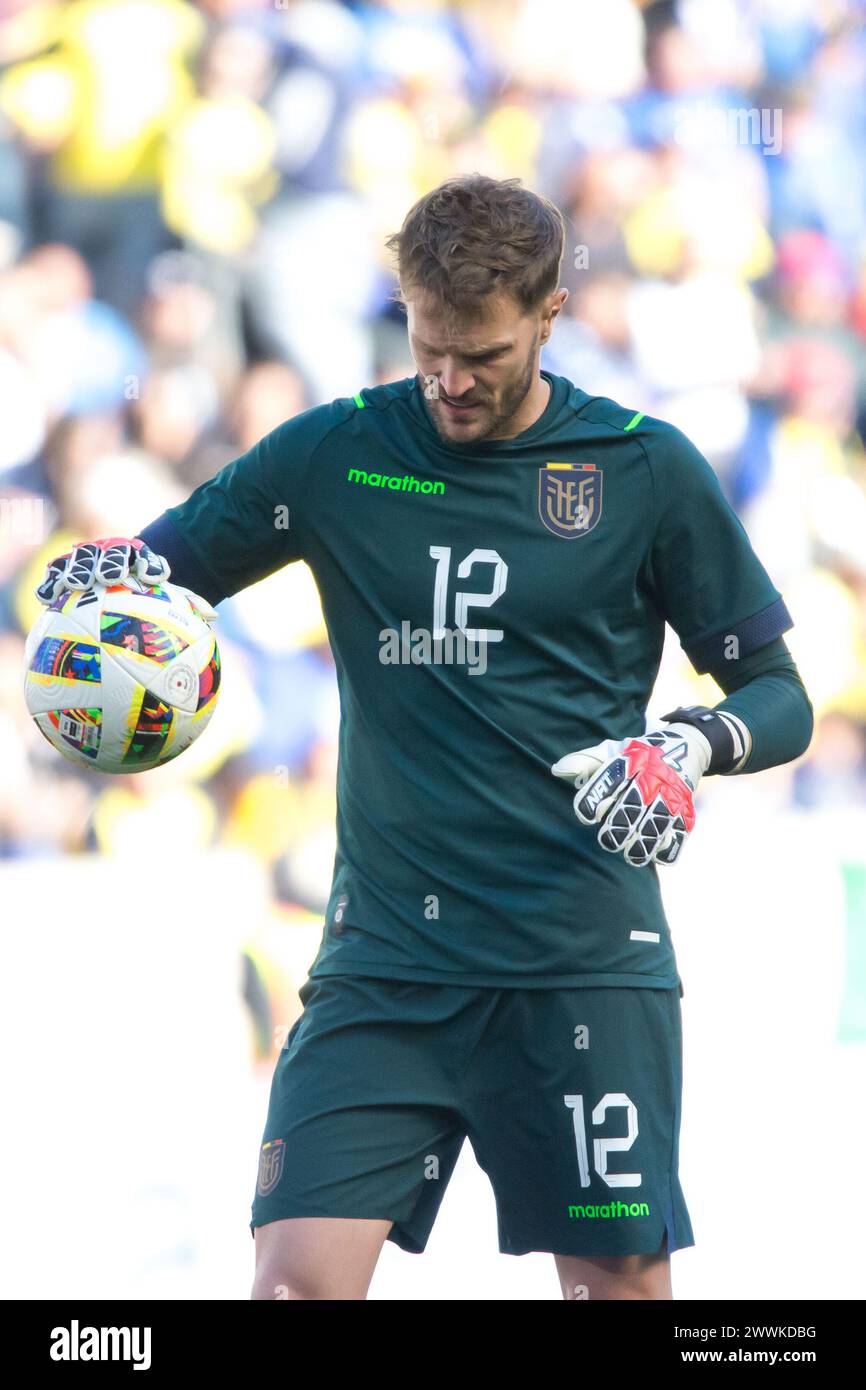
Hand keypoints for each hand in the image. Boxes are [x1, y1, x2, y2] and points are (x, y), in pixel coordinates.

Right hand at [35, 536, 216, 620]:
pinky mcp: (62, 571)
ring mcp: (85, 559)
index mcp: (139, 557)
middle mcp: (111, 554)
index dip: (150, 565)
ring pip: (81, 558)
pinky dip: (51, 582)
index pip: (146, 558)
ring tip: (79, 584)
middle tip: (111, 577)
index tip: (155, 577)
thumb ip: (187, 604)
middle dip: (111, 563)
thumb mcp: (167, 599)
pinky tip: (48, 598)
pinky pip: (54, 574)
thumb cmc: (146, 595)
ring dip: (80, 569)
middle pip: (111, 554)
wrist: (114, 585)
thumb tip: (213, 617)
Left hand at [551, 720, 711, 867]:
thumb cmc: (637, 756)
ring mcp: (673, 795)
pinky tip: (653, 854)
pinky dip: (666, 848)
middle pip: (634, 805)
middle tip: (607, 839)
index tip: (587, 816)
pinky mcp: (686, 810)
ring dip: (642, 843)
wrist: (687, 748)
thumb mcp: (612, 751)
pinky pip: (679, 834)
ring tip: (628, 852)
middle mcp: (653, 776)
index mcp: (631, 760)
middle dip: (618, 827)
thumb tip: (557, 770)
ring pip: (657, 823)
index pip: (610, 780)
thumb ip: (584, 762)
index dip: (595, 800)